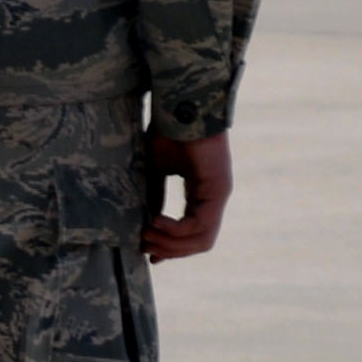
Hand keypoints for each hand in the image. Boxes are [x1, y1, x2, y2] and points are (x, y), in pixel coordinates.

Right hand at [143, 132, 235, 261]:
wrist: (179, 106)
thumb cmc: (168, 132)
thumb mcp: (156, 170)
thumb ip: (154, 195)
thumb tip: (146, 222)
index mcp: (202, 194)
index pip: (194, 234)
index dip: (172, 248)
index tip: (149, 255)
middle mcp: (213, 198)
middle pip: (199, 243)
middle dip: (170, 250)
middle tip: (143, 244)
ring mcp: (218, 195)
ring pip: (202, 240)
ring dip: (171, 244)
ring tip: (146, 234)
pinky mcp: (218, 189)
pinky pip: (199, 225)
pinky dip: (175, 230)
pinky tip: (154, 221)